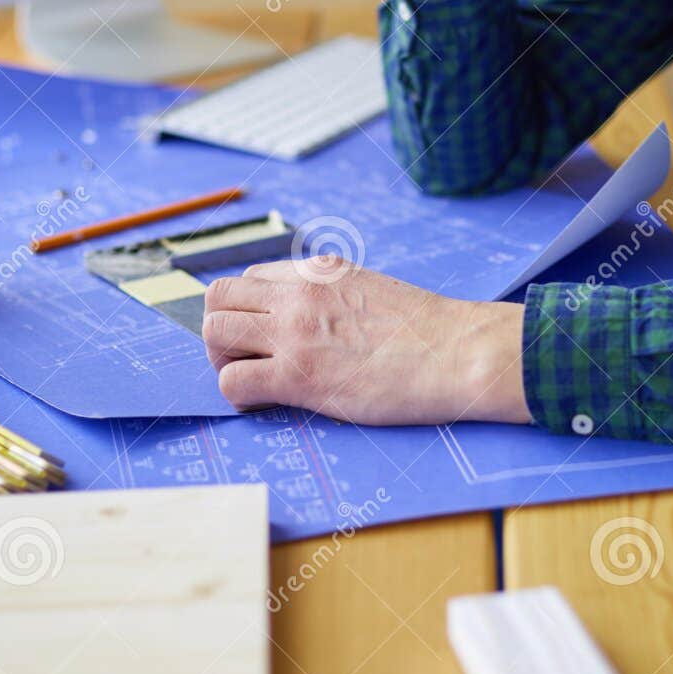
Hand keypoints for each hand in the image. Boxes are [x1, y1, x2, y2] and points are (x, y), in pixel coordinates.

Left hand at [202, 259, 530, 426]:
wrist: (458, 352)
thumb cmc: (429, 332)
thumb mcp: (372, 290)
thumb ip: (334, 297)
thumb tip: (314, 323)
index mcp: (318, 271)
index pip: (249, 277)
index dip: (247, 310)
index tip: (263, 336)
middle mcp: (299, 293)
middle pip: (218, 297)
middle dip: (222, 331)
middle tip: (247, 359)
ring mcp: (295, 332)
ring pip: (214, 332)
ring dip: (223, 360)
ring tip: (254, 380)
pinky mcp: (298, 375)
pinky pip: (231, 380)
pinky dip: (238, 395)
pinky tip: (266, 402)